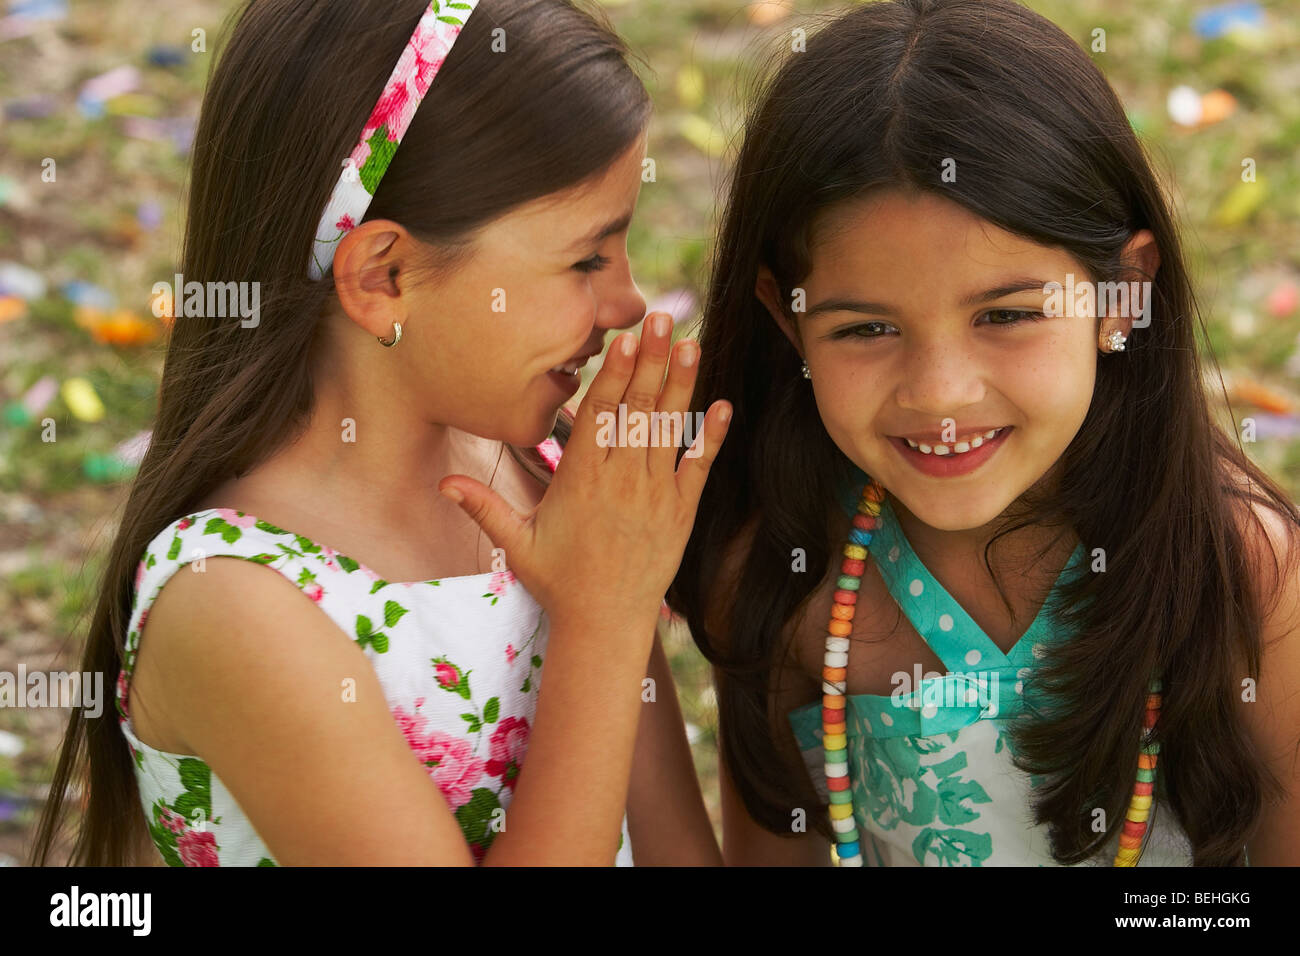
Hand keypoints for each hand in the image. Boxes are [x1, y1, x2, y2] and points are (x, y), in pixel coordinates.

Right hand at [438, 312, 730, 627]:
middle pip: (638, 410)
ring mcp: (655, 495)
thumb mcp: (517, 543)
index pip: (600, 415)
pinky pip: (699, 467)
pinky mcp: (681, 513)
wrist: (605, 623)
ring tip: (691, 343)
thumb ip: (484, 506)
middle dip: (650, 361)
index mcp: (582, 480)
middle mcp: (622, 481)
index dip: (614, 374)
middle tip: (661, 318)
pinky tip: (723, 405)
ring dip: (682, 385)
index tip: (623, 338)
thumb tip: (443, 481)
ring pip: (670, 430)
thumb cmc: (558, 580)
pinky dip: (711, 437)